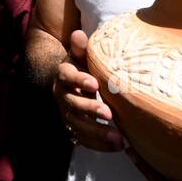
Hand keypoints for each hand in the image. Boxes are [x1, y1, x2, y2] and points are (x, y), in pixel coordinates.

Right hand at [53, 29, 124, 151]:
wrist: (73, 83)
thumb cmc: (84, 66)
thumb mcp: (82, 56)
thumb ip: (81, 48)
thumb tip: (78, 34)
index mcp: (64, 75)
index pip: (67, 76)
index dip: (79, 80)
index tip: (95, 83)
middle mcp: (62, 96)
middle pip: (72, 104)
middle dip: (90, 109)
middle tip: (109, 114)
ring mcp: (67, 113)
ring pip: (78, 125)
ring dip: (97, 133)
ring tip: (119, 138)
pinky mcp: (75, 128)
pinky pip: (84, 139)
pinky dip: (100, 145)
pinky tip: (118, 146)